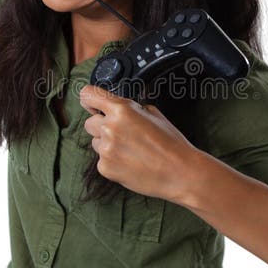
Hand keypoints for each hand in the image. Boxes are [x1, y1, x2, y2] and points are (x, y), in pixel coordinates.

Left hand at [79, 84, 198, 201]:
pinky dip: (112, 161)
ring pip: (95, 142)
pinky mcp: (105, 168)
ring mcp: (106, 149)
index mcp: (122, 110)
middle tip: (121, 134)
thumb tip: (120, 108)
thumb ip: (132, 109)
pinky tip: (130, 163)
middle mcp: (110, 128)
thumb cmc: (171, 144)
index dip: (89, 99)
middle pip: (89, 122)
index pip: (88, 94)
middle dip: (102, 126)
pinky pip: (101, 160)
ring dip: (107, 144)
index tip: (91, 105)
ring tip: (130, 150)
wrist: (180, 172)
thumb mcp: (154, 114)